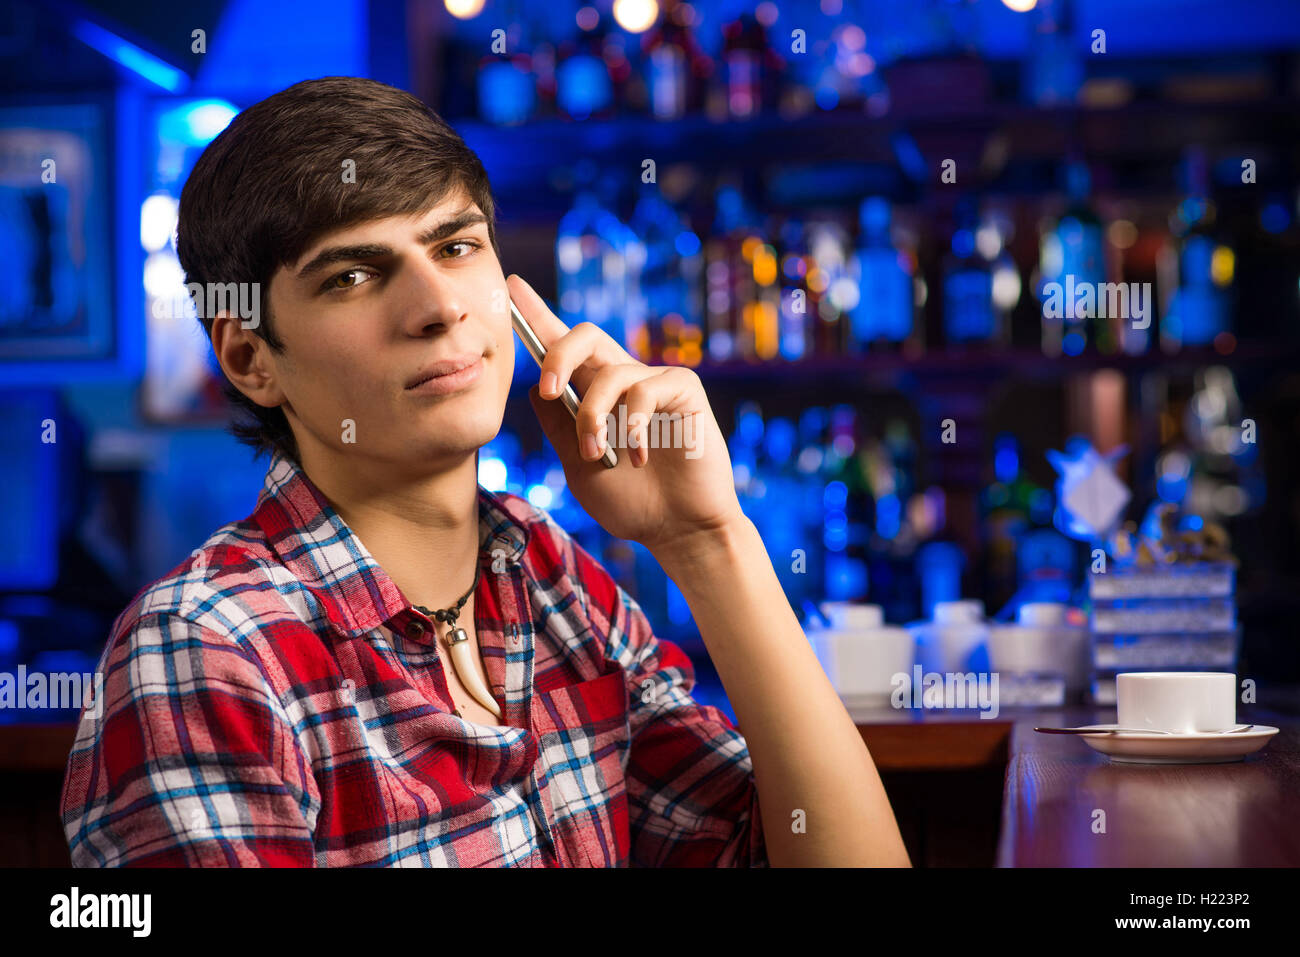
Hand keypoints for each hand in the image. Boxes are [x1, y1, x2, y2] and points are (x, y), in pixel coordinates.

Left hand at [508, 274, 745, 558]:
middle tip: (549, 390)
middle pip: (585, 336)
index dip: (536, 316)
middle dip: (558, 355)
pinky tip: (637, 458)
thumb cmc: (631, 502)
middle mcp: (622, 380)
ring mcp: (654, 383)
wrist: (678, 530)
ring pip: (610, 373)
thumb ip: (559, 426)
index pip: (562, 347)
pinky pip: (646, 389)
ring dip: (594, 417)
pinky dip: (633, 426)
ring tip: (598, 455)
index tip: (510, 289)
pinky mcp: (683, 390)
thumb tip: (537, 387)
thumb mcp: (579, 466)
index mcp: (593, 395)